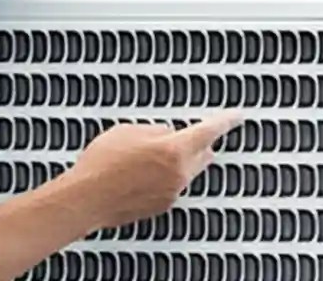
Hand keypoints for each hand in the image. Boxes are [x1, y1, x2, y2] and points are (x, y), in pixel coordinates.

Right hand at [65, 111, 243, 229]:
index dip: (226, 120)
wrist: (85, 199)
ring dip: (178, 160)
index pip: (210, 130)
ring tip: (149, 155)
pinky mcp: (161, 206)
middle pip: (202, 154)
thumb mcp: (128, 130)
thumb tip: (166, 134)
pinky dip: (164, 176)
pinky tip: (141, 173)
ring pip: (187, 171)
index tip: (238, 116)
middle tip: (188, 134)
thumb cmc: (102, 164)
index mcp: (174, 150)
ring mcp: (172, 193)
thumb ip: (156, 130)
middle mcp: (179, 174)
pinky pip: (173, 185)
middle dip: (198, 143)